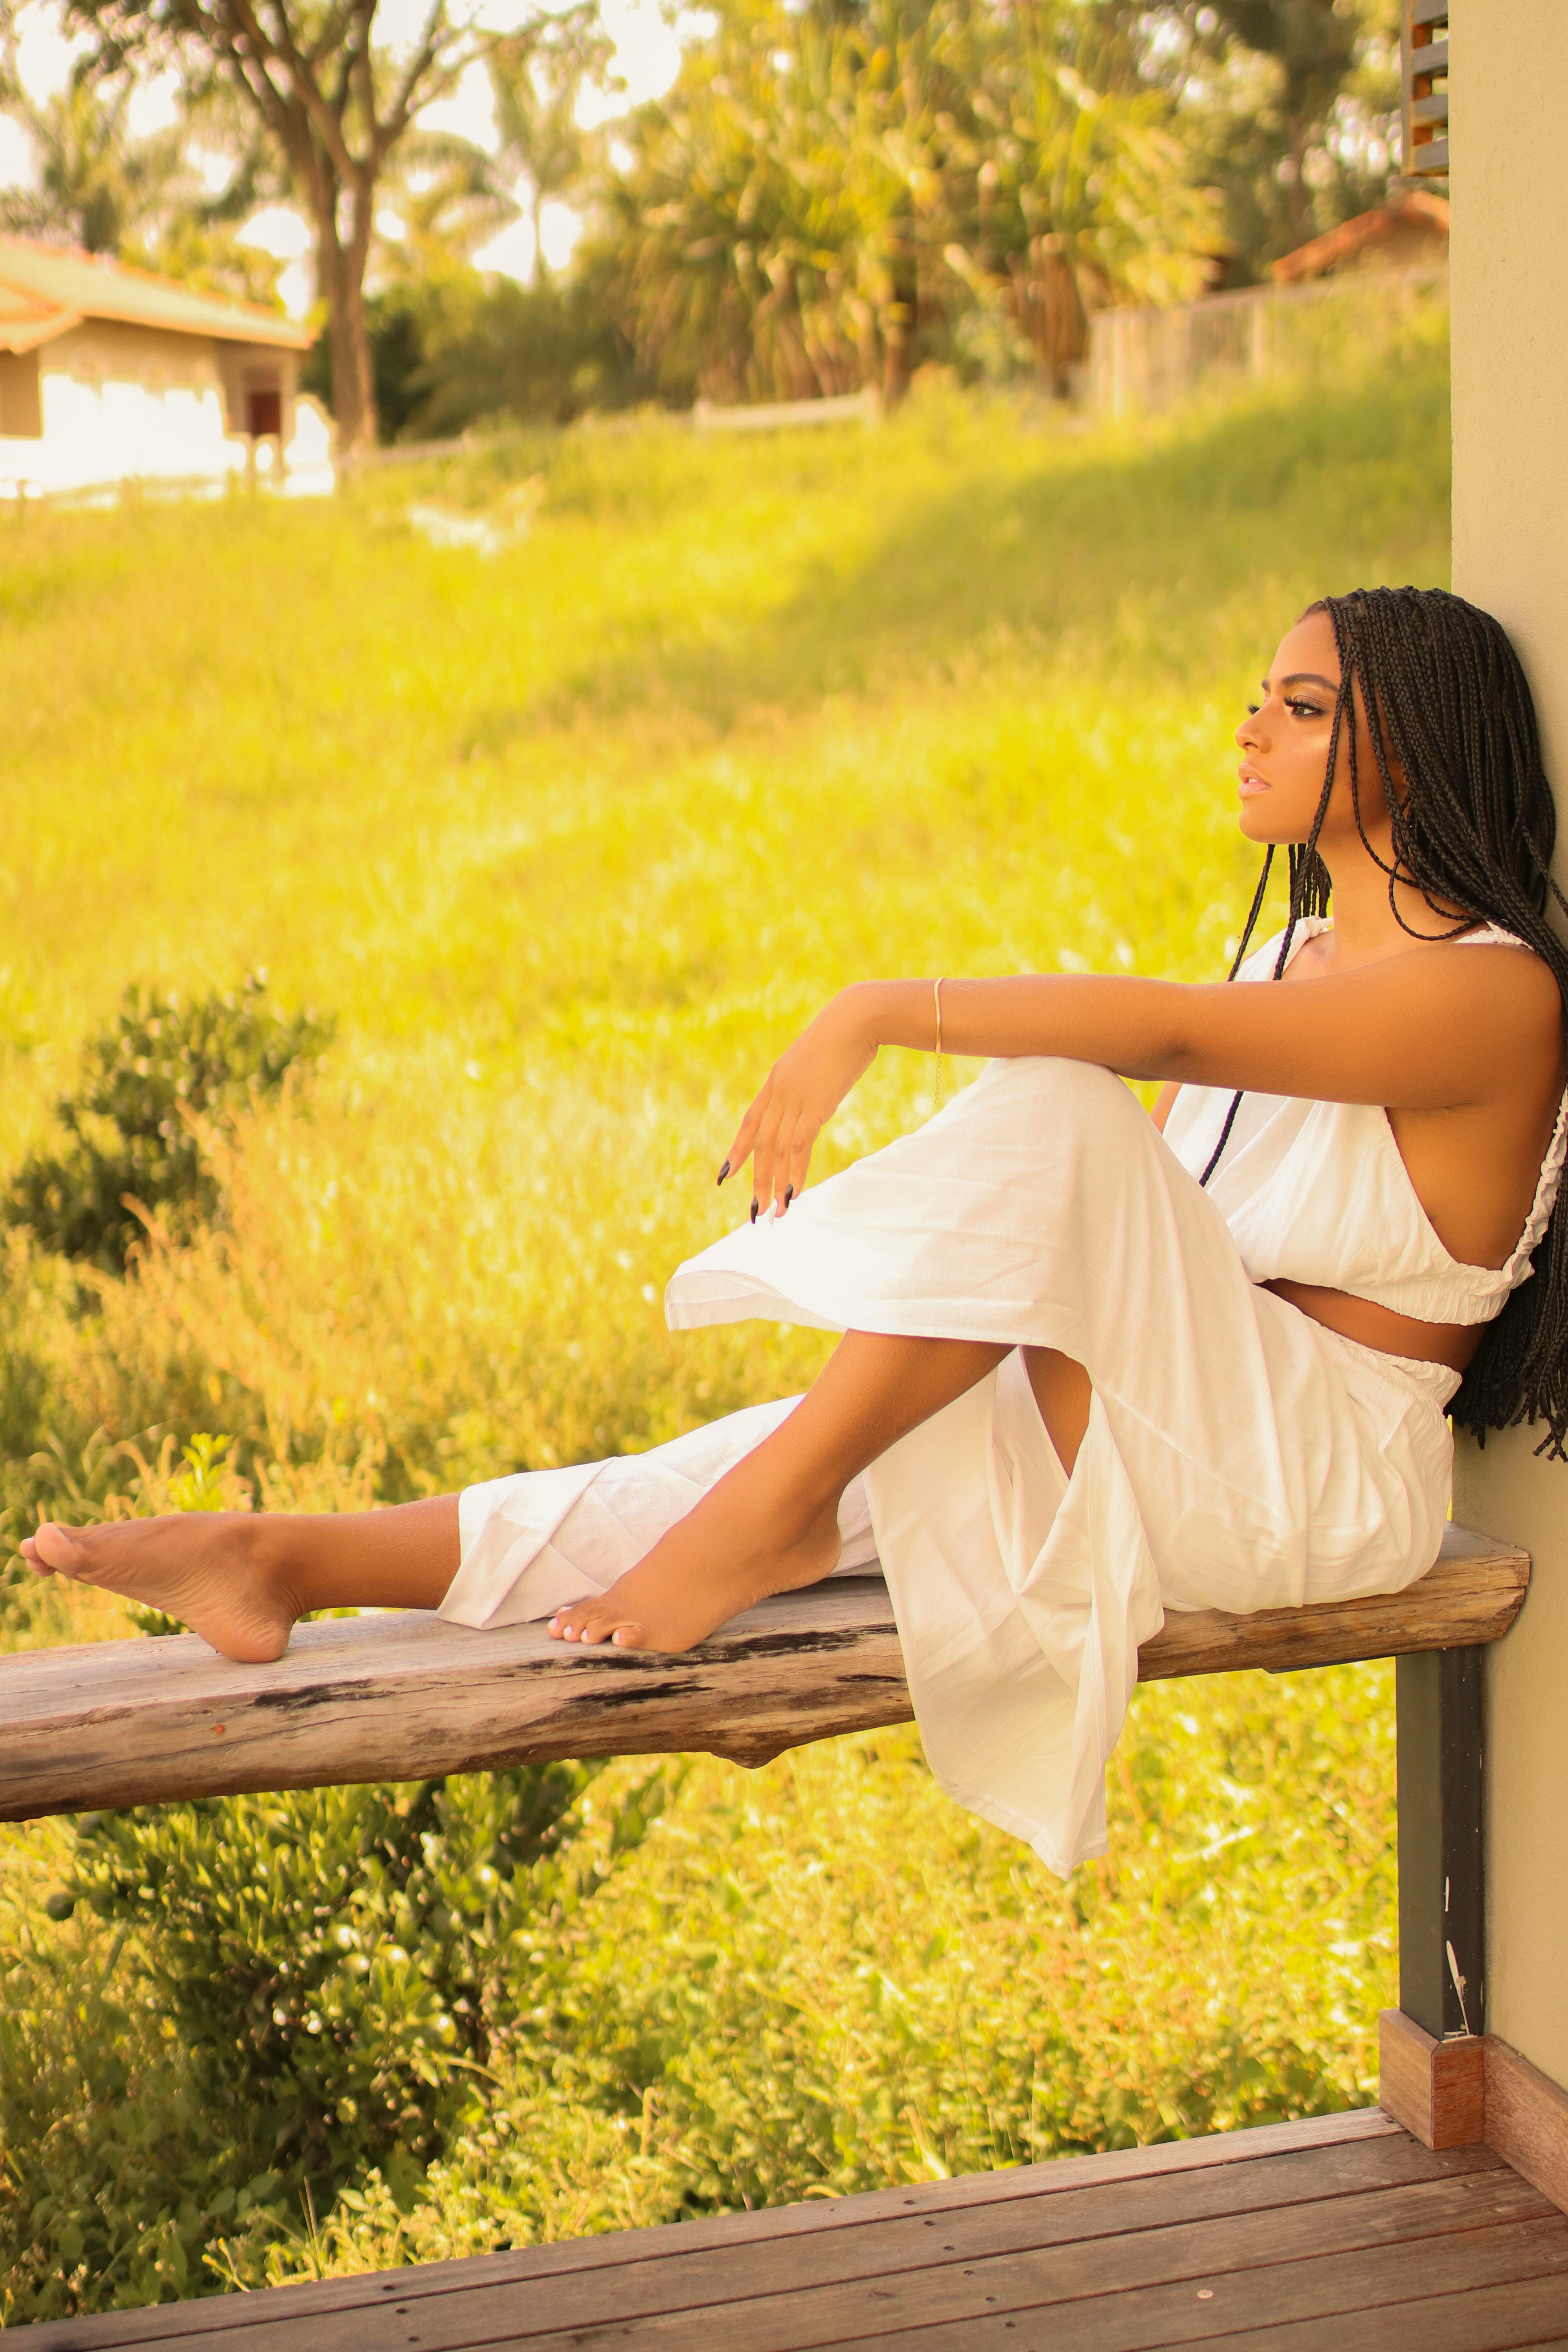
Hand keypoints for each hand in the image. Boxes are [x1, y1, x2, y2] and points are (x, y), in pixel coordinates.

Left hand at [722, 991, 876, 1216]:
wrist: (857, 1018)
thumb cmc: (845, 1035)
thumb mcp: (818, 1061)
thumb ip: (809, 1083)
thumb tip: (814, 1103)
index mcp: (776, 1081)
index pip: (749, 1122)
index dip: (737, 1151)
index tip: (726, 1174)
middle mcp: (779, 1092)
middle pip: (761, 1144)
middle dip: (756, 1180)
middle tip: (753, 1213)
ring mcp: (795, 1099)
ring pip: (777, 1150)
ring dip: (774, 1184)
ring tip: (773, 1214)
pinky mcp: (815, 1106)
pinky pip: (799, 1146)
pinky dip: (794, 1172)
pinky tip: (793, 1193)